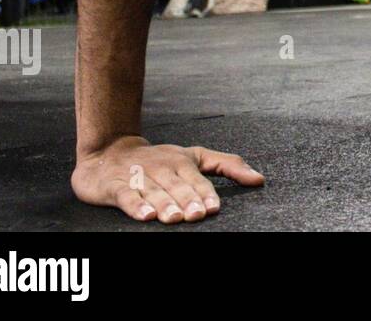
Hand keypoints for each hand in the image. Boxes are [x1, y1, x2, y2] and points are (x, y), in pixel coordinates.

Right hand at [72, 135, 264, 223]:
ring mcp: (138, 177)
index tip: (213, 208)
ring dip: (165, 205)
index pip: (197, 180)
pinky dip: (135, 205)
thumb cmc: (159, 159)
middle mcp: (161, 168)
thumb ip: (228, 166)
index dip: (205, 194)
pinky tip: (145, 216)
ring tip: (175, 218)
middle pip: (176, 187)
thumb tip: (259, 179)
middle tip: (197, 215)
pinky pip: (127, 196)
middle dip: (187, 201)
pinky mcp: (116, 186)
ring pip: (154, 193)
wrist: (110, 152)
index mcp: (182, 162)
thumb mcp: (195, 157)